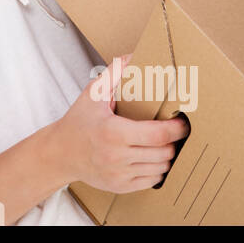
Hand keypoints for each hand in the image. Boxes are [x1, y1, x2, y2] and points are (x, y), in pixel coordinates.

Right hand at [49, 53, 190, 192]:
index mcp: (113, 132)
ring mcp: (119, 174)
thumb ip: (114, 73)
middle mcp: (116, 156)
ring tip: (163, 144)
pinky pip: (151, 181)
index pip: (158, 134)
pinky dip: (157, 170)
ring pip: (161, 168)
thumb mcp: (93, 94)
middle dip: (174, 142)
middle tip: (174, 132)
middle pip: (164, 152)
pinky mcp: (120, 186)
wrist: (60, 153)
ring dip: (167, 156)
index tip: (183, 122)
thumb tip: (131, 56)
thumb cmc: (79, 122)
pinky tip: (151, 158)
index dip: (177, 129)